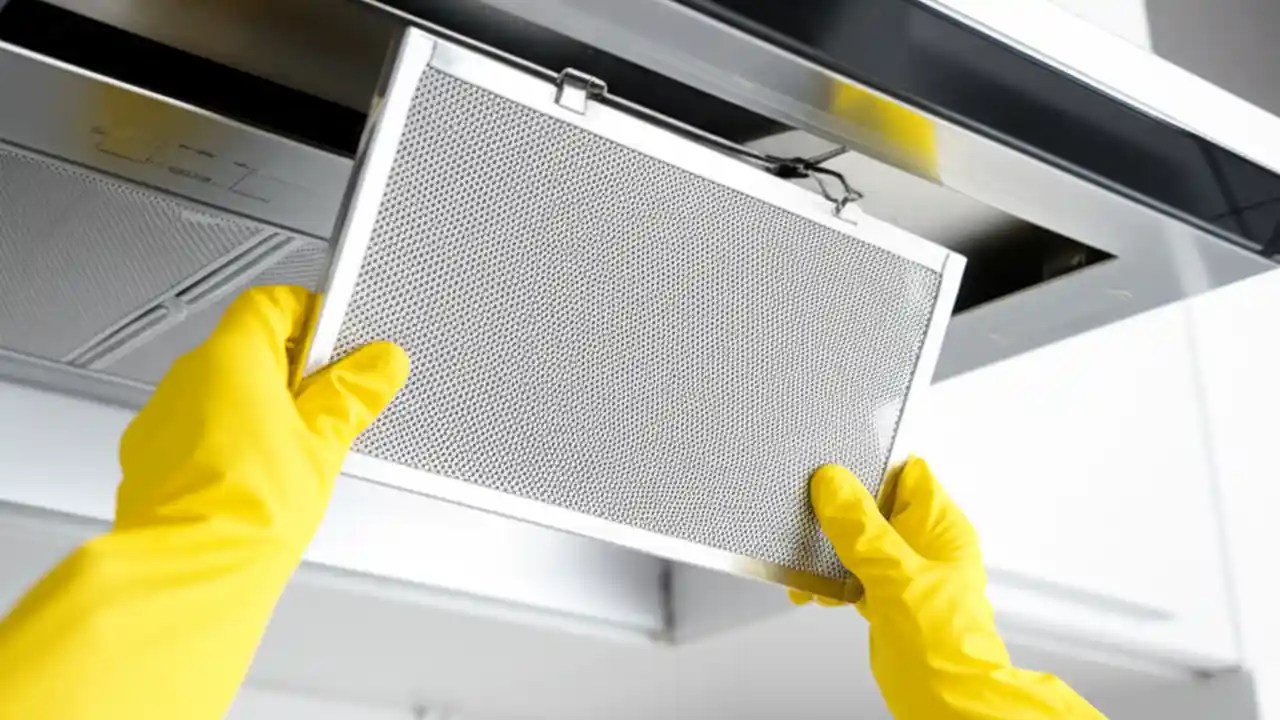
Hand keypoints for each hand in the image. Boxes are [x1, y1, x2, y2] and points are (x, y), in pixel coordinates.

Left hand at [118, 285, 408, 547]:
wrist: (194, 569)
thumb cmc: (253, 504)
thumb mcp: (325, 442)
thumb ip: (354, 393)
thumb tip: (382, 363)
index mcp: (231, 358)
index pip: (270, 304)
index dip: (309, 316)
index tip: (338, 345)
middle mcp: (186, 377)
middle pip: (246, 351)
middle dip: (291, 373)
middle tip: (328, 409)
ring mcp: (162, 418)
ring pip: (220, 395)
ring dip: (258, 411)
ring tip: (294, 456)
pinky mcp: (149, 459)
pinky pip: (196, 433)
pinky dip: (226, 445)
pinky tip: (254, 482)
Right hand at [792, 458, 1104, 718]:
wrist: (948, 705)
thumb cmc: (944, 647)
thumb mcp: (896, 576)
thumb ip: (862, 529)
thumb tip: (833, 482)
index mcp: (942, 527)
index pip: (909, 473)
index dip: (872, 466)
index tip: (833, 469)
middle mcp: (926, 545)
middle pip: (876, 506)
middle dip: (839, 511)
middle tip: (809, 515)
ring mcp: (907, 573)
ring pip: (860, 541)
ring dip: (828, 547)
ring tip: (803, 559)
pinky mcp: (889, 599)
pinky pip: (853, 574)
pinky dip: (830, 579)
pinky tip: (811, 590)